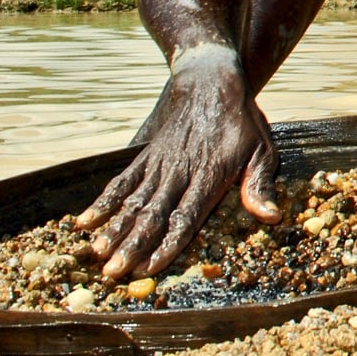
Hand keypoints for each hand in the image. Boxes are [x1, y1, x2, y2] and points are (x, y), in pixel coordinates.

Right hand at [74, 45, 281, 279]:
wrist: (211, 83)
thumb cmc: (242, 123)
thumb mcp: (263, 151)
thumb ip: (259, 185)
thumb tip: (271, 216)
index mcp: (209, 176)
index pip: (186, 217)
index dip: (168, 244)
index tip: (149, 268)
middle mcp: (180, 173)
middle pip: (153, 214)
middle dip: (132, 245)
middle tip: (112, 272)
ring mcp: (159, 164)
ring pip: (134, 201)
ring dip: (114, 228)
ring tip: (96, 253)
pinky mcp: (146, 155)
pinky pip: (122, 180)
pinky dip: (103, 200)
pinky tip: (85, 220)